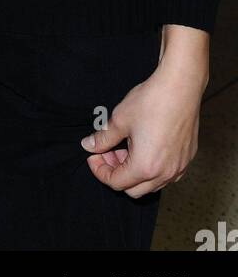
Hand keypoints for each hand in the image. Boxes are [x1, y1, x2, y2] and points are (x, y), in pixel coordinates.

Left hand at [79, 52, 206, 196]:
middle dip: (116, 172)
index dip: (99, 170)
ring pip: (151, 184)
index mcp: (145, 167)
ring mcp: (179, 168)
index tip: (93, 155)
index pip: (116, 182)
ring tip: (127, 147)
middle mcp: (164, 174)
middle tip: (108, 151)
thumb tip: (88, 146)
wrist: (180, 87)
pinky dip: (153, 168)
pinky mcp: (187, 158)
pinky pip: (167, 175)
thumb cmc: (151, 102)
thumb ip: (102, 138)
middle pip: (133, 189)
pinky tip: (146, 146)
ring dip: (135, 172)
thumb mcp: (119, 120)